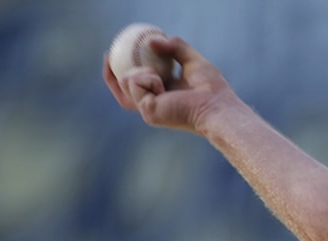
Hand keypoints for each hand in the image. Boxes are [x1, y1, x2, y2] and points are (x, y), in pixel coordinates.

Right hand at [102, 35, 239, 134]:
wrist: (218, 107)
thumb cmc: (212, 89)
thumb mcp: (192, 60)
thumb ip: (175, 47)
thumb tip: (151, 40)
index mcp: (161, 96)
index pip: (136, 86)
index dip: (122, 71)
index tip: (116, 52)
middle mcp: (152, 106)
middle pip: (122, 88)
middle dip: (110, 72)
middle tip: (109, 53)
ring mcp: (148, 111)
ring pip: (125, 82)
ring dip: (139, 71)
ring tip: (159, 75)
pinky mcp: (148, 112)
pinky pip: (135, 84)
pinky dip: (147, 77)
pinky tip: (161, 83)